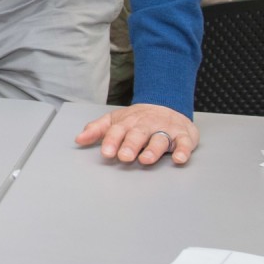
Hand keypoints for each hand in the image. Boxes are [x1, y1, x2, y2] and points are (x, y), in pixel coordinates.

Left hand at [74, 103, 199, 165]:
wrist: (166, 104)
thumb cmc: (137, 119)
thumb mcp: (115, 121)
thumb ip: (97, 130)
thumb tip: (78, 139)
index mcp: (128, 123)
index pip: (117, 131)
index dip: (111, 141)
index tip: (106, 152)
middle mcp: (146, 126)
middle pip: (137, 135)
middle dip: (130, 145)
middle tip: (124, 156)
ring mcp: (165, 129)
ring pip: (159, 139)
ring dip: (153, 149)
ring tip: (146, 159)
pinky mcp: (183, 135)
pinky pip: (185, 143)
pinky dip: (183, 150)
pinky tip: (179, 158)